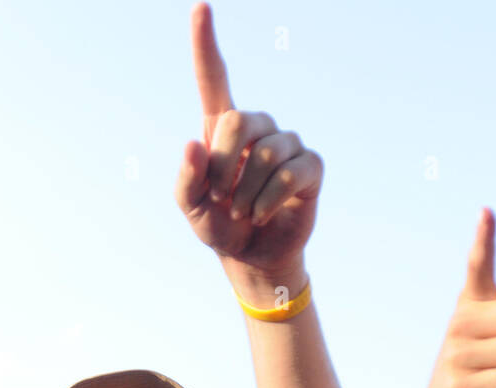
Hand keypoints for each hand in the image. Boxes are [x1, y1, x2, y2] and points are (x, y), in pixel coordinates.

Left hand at [174, 4, 319, 296]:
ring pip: (266, 154)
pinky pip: (291, 174)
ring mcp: (287, 145)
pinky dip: (270, 199)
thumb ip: (186, 179)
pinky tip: (261, 214)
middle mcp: (257, 127)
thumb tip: (195, 143)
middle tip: (220, 197)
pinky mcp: (310, 167)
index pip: (213, 78)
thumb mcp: (190, 207)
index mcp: (221, 128)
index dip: (205, 44)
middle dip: (222, 166)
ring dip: (246, 192)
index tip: (200, 6)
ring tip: (241, 211)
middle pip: (238, 122)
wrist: (251, 256)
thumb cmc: (217, 225)